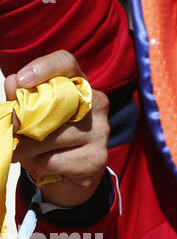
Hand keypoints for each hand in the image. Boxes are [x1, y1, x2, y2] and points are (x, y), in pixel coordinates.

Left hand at [5, 51, 109, 207]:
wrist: (69, 175)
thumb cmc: (48, 139)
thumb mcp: (31, 118)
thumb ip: (21, 100)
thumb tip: (13, 83)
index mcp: (80, 86)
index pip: (66, 63)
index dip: (43, 67)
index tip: (21, 81)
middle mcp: (97, 105)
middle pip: (52, 105)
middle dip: (23, 122)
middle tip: (13, 133)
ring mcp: (100, 132)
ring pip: (49, 137)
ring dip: (26, 150)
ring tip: (28, 154)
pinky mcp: (96, 159)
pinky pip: (54, 161)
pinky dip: (39, 166)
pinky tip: (46, 167)